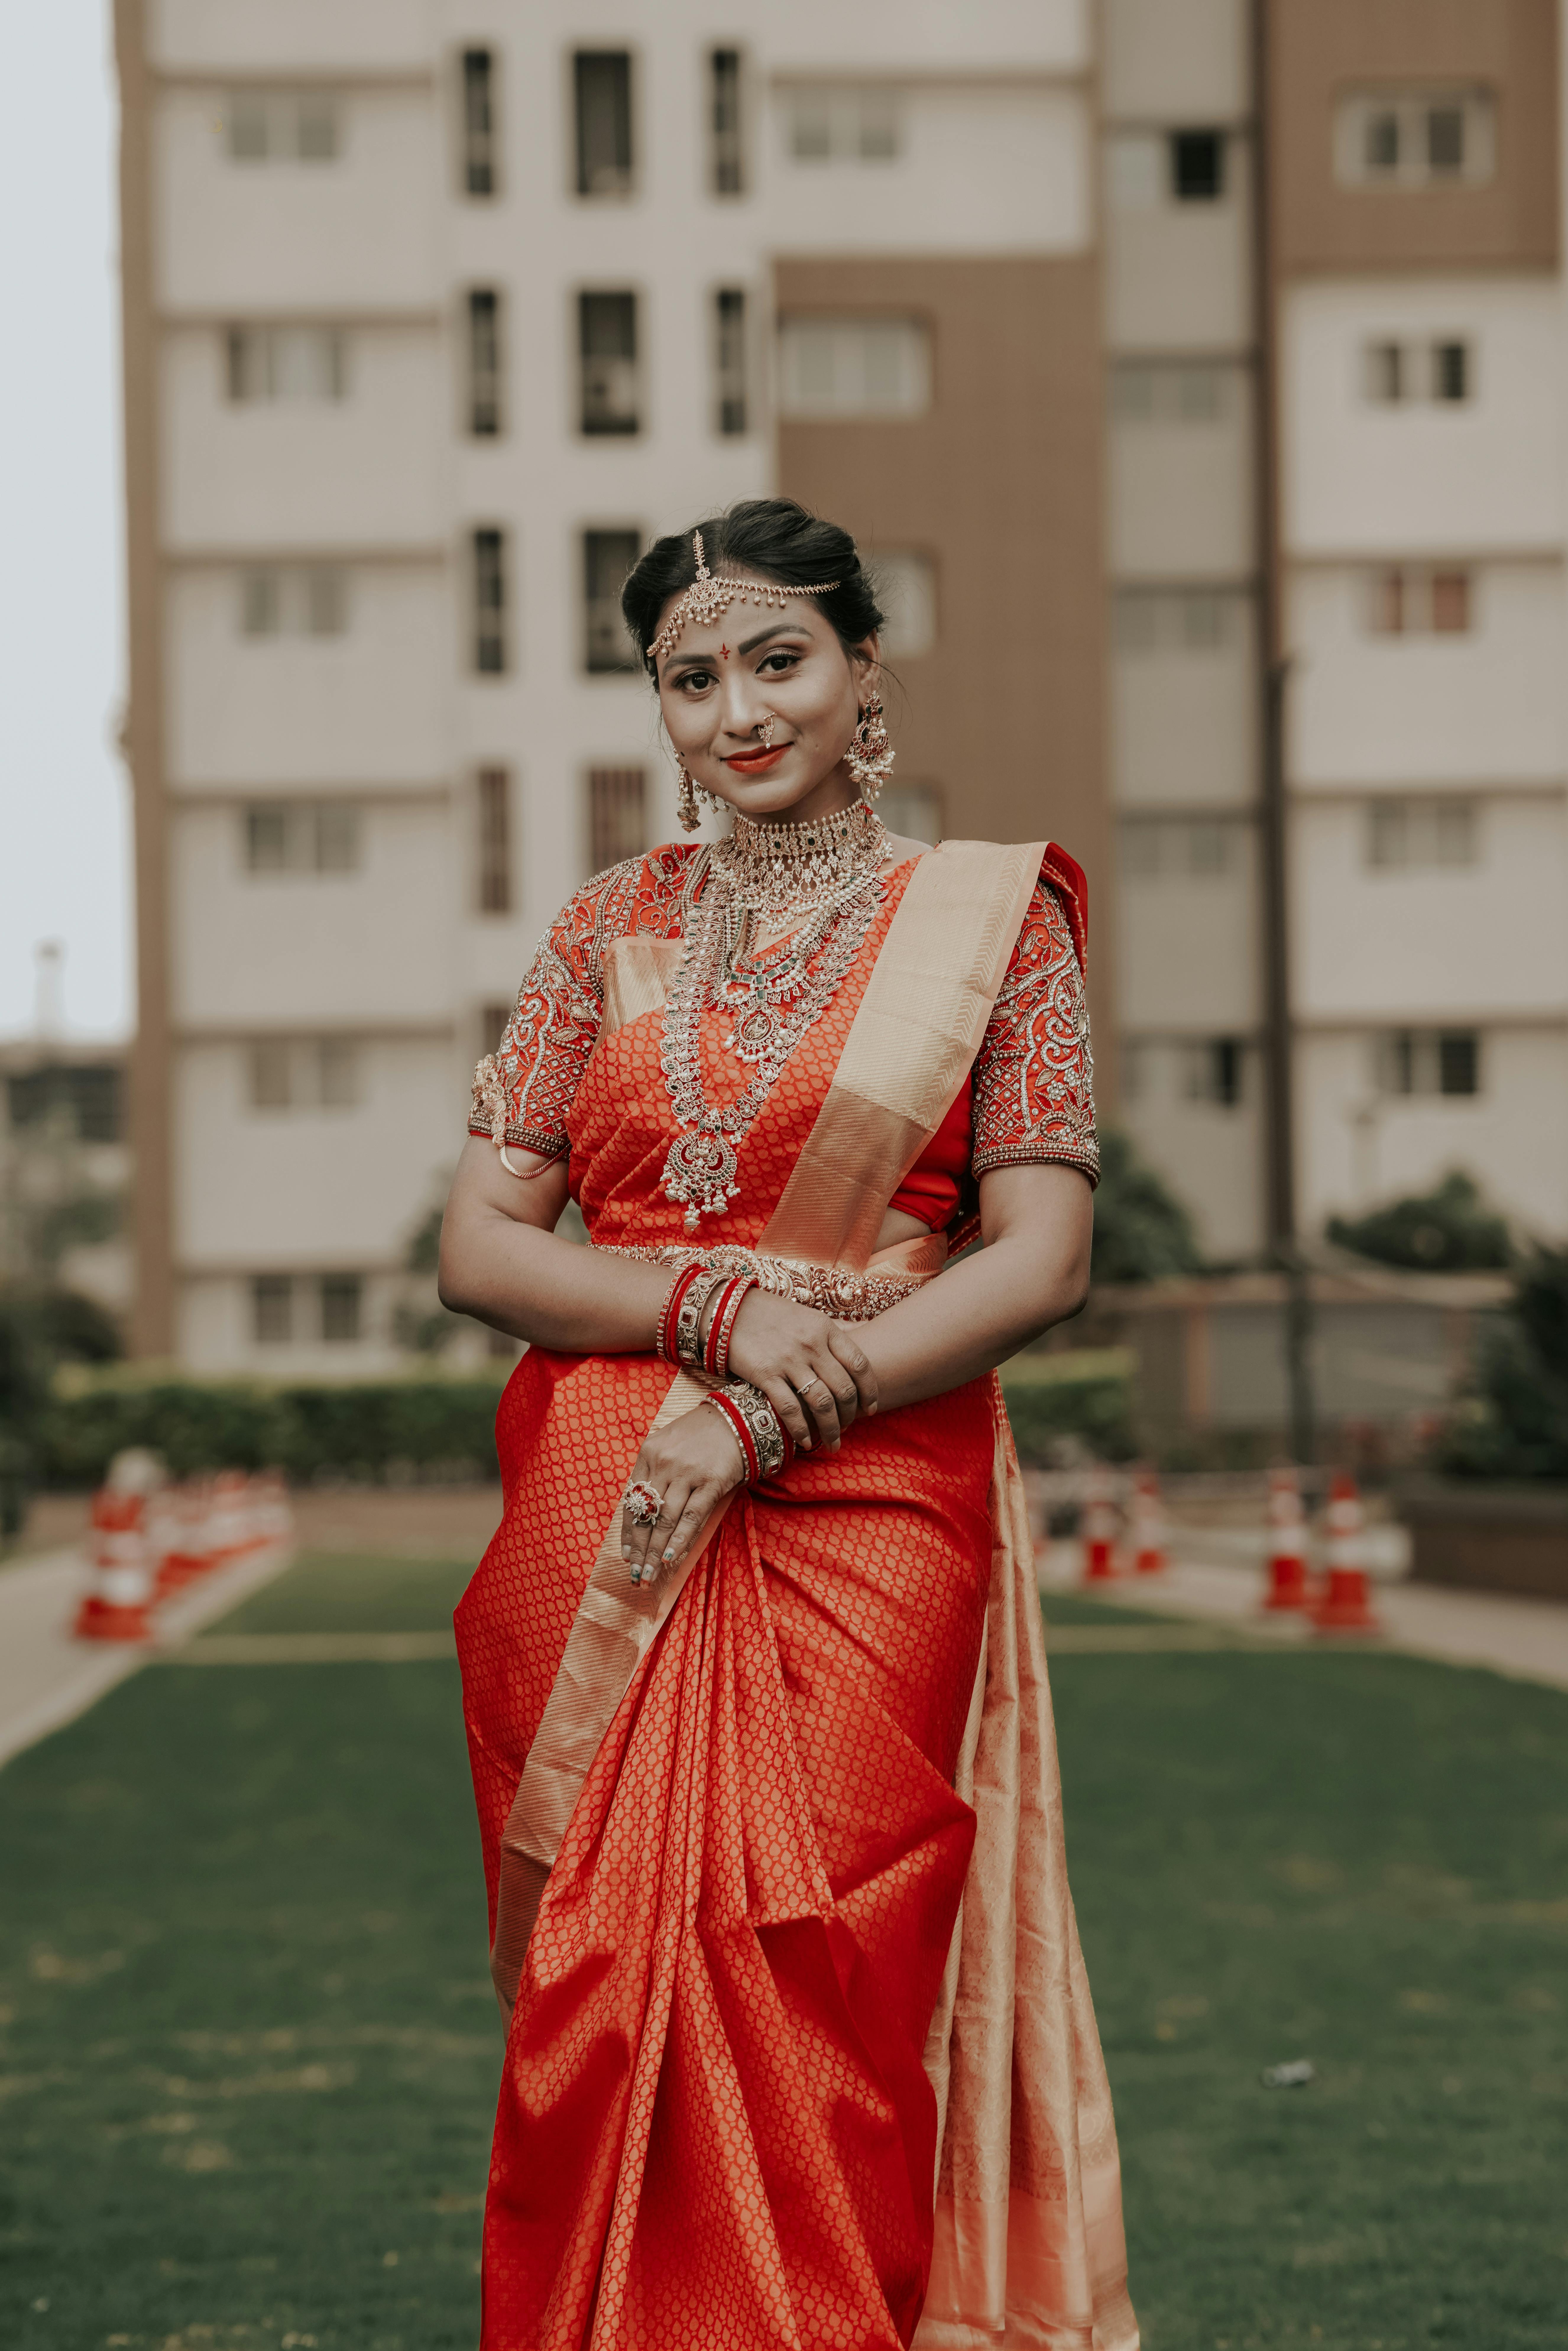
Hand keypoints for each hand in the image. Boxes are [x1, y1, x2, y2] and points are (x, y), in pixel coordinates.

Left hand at [620, 1403, 748, 1585]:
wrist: (736, 1418)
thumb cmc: (700, 1436)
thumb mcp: (668, 1445)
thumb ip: (654, 1474)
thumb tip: (643, 1517)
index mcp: (648, 1453)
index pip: (631, 1501)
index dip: (629, 1533)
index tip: (626, 1557)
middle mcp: (663, 1463)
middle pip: (646, 1515)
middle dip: (640, 1551)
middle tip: (635, 1577)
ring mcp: (687, 1472)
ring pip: (664, 1520)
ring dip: (655, 1553)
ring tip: (649, 1577)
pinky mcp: (711, 1481)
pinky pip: (691, 1516)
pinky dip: (679, 1539)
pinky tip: (670, 1558)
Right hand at [722, 1291, 878, 1455]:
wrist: (729, 1310)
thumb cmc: (772, 1314)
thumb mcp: (810, 1316)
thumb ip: (837, 1330)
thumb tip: (865, 1334)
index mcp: (826, 1329)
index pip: (860, 1364)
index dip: (869, 1391)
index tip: (870, 1409)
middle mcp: (812, 1344)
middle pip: (843, 1389)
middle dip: (850, 1416)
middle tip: (848, 1430)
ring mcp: (789, 1359)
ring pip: (821, 1403)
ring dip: (831, 1429)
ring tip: (832, 1444)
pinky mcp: (765, 1373)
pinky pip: (790, 1408)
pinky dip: (801, 1429)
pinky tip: (805, 1442)